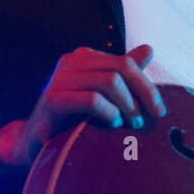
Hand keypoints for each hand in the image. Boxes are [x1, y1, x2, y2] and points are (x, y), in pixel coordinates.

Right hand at [0, 43, 162, 172]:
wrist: (35, 144)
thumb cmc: (72, 120)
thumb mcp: (102, 96)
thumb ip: (123, 74)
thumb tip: (148, 49)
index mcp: (84, 58)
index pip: (126, 63)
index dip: (147, 86)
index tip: (159, 110)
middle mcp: (70, 63)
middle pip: (121, 69)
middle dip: (143, 94)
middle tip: (149, 119)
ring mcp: (59, 80)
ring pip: (109, 82)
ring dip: (127, 106)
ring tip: (130, 124)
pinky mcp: (52, 100)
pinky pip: (92, 100)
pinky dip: (109, 113)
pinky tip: (112, 124)